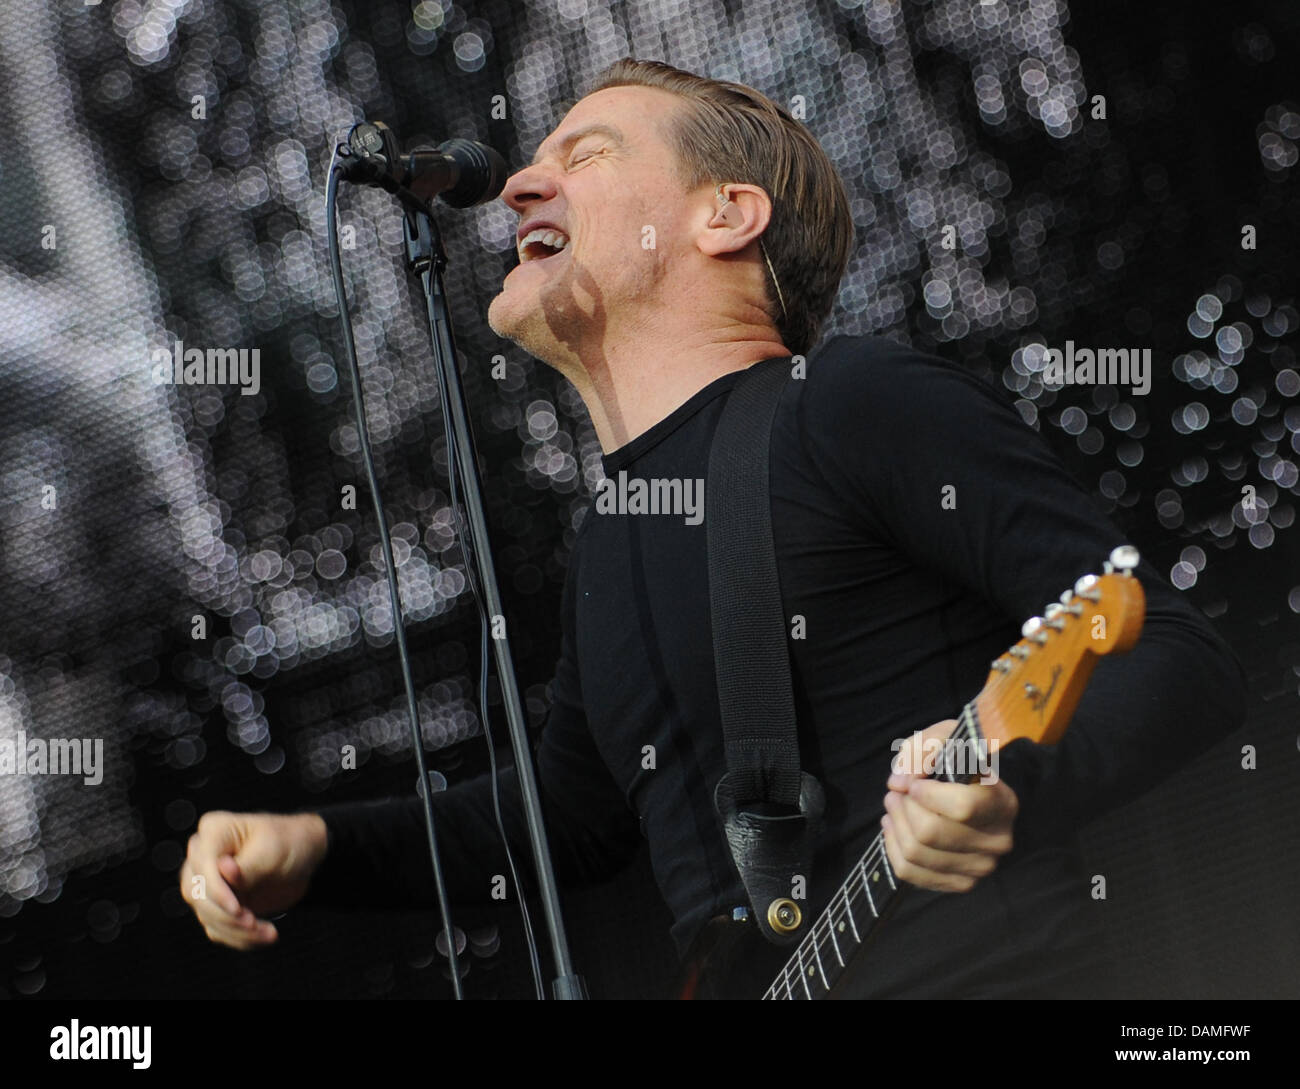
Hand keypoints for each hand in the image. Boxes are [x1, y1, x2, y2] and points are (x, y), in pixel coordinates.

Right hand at [179, 810, 328, 949]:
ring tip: (268, 933)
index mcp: (215, 831)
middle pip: (196, 893)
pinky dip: (239, 937)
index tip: (238, 910)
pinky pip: (217, 927)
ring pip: (205, 914)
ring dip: (236, 931)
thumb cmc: (290, 842)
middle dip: (225, 915)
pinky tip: (263, 936)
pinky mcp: (216, 903)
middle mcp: (203, 855)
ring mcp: (207, 881)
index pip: (203, 866)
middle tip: (255, 924)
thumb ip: (247, 865)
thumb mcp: (274, 851)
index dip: (217, 891)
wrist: (304, 855)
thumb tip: (223, 869)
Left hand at [880, 720, 1017, 892]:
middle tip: (896, 792)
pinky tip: (893, 827)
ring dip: (895, 824)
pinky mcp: (959, 882)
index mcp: (1002, 802)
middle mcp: (997, 840)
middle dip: (903, 807)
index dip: (928, 794)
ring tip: (893, 805)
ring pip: (916, 852)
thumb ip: (922, 751)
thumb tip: (899, 783)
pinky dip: (892, 847)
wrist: (970, 793)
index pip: (963, 807)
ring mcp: (980, 866)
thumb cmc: (956, 763)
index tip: (915, 783)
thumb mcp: (943, 740)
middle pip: (930, 832)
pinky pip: (910, 872)